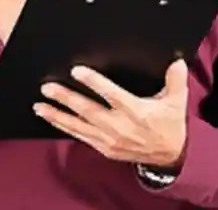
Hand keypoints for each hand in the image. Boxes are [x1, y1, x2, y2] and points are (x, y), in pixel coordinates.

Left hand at [34, 59, 189, 170]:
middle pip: (88, 110)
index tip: (77, 71)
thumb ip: (175, 80)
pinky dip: (64, 127)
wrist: (169, 156)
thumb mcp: (176, 102)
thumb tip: (177, 60)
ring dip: (57, 115)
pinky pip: (80, 136)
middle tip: (47, 87)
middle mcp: (120, 127)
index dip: (94, 83)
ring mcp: (109, 139)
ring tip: (39, 105)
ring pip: (79, 125)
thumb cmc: (169, 124)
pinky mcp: (103, 147)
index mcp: (137, 112)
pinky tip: (50, 117)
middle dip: (66, 98)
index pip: (112, 95)